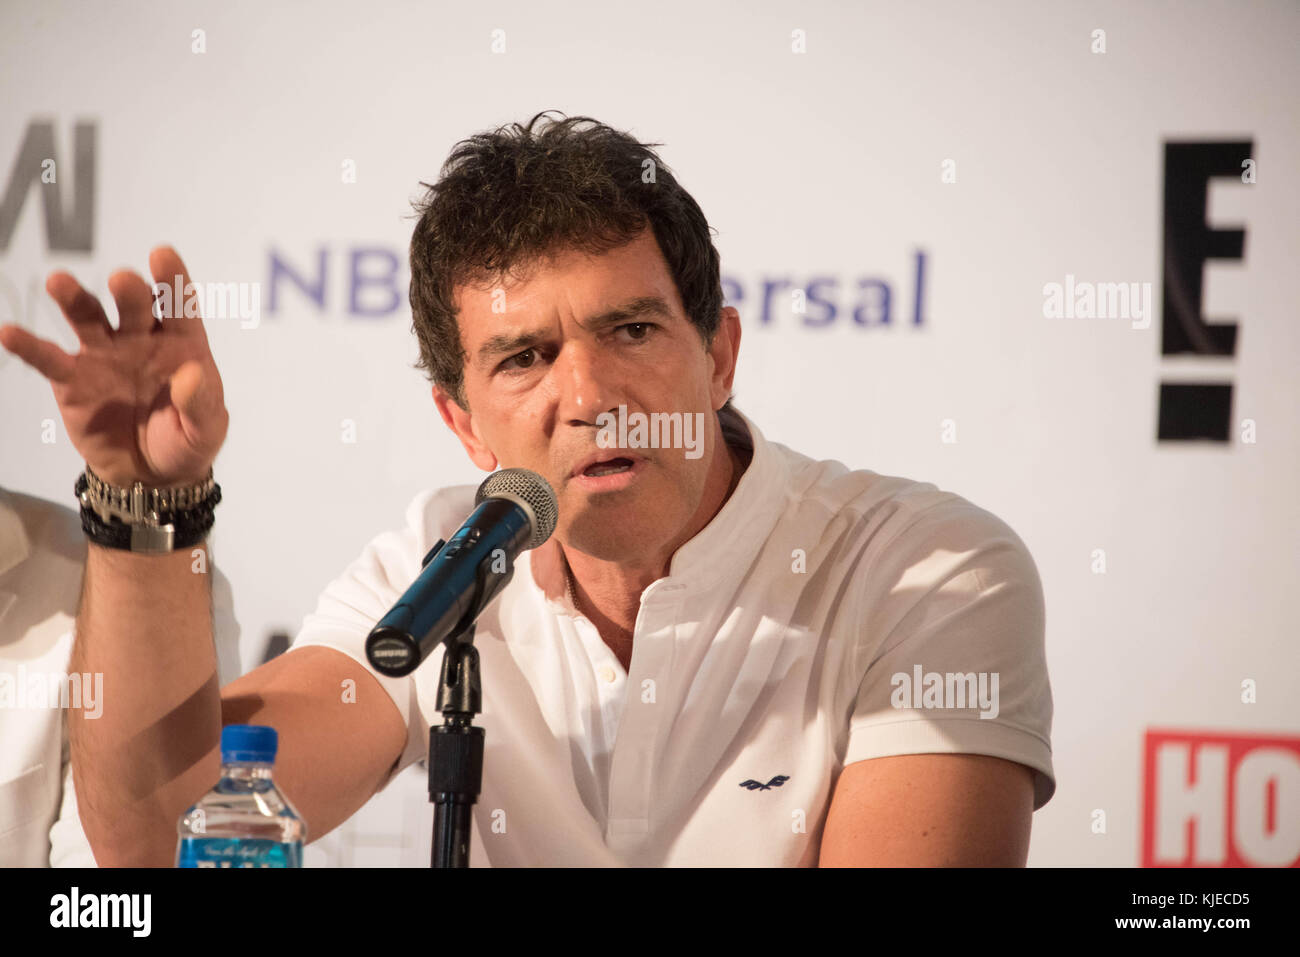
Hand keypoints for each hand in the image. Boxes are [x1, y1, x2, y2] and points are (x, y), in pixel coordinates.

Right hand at [0, 246, 228, 487]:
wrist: (150, 474)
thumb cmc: (186, 441)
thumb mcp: (205, 429)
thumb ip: (201, 402)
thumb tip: (192, 373)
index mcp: (181, 344)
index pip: (179, 306)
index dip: (172, 280)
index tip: (163, 254)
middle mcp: (141, 339)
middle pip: (134, 306)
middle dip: (129, 292)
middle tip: (123, 280)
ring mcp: (104, 354)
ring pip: (88, 318)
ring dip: (74, 299)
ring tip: (59, 282)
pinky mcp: (72, 379)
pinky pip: (49, 360)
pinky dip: (29, 347)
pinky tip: (9, 332)